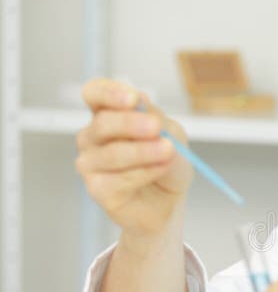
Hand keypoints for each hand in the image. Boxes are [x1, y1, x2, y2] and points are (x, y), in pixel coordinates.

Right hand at [75, 78, 193, 236]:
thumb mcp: (172, 134)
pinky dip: (144, 172)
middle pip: (102, 123)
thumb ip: (157, 119)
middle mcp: (93, 136)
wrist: (171, 197)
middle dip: (131, 124)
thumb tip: (140, 106)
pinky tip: (160, 169)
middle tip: (156, 127)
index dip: (109, 93)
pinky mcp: (98, 189)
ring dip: (143, 151)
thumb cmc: (167, 161)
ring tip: (168, 151)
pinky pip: (117, 179)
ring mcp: (91, 163)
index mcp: (108, 113)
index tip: (133, 99)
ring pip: (111, 153)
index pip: (94, 93)